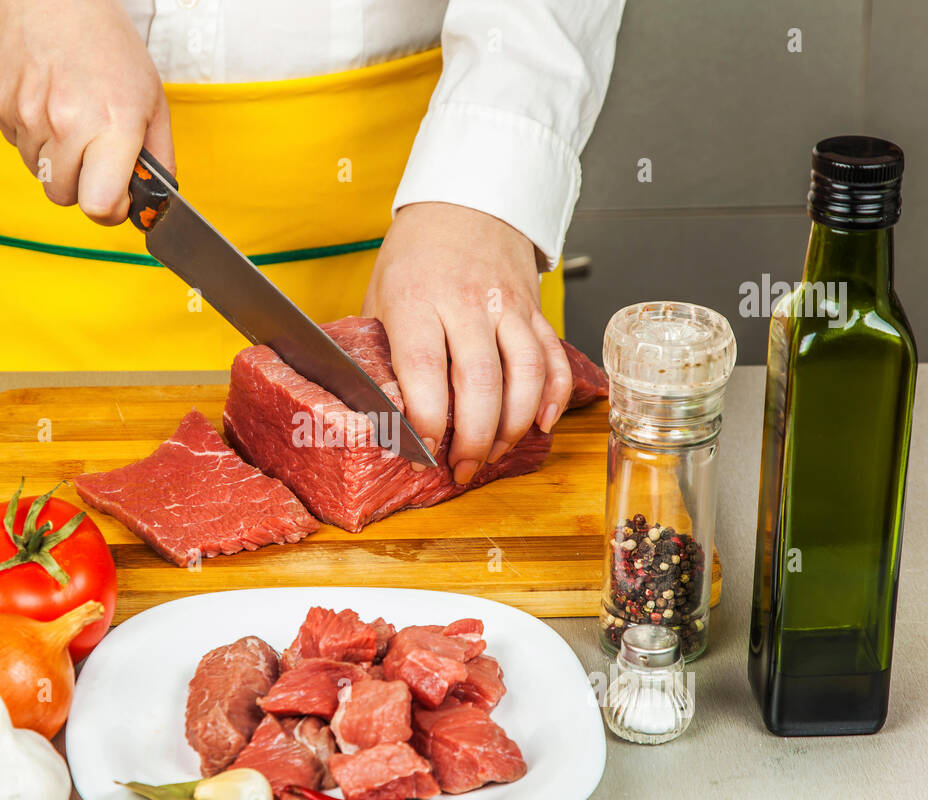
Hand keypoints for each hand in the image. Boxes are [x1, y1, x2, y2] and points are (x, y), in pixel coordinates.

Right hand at [0, 0, 172, 224]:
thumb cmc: (108, 46)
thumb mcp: (152, 99)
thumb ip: (159, 156)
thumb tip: (158, 200)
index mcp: (112, 125)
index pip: (99, 205)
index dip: (110, 209)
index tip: (117, 196)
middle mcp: (66, 123)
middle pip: (64, 197)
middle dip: (82, 186)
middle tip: (94, 156)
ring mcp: (29, 116)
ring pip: (40, 175)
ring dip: (56, 161)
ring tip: (71, 120)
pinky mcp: (1, 107)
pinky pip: (18, 147)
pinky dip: (34, 138)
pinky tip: (48, 105)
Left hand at [363, 202, 571, 483]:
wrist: (465, 203)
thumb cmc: (415, 256)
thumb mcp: (381, 295)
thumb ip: (381, 350)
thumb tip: (373, 412)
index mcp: (418, 298)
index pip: (425, 367)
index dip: (425, 418)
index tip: (419, 452)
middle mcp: (468, 303)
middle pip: (480, 380)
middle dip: (473, 437)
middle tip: (461, 469)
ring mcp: (508, 307)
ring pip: (525, 374)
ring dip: (512, 425)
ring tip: (493, 454)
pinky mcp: (536, 311)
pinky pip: (554, 358)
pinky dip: (554, 397)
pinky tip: (539, 425)